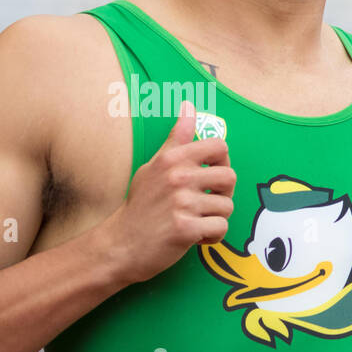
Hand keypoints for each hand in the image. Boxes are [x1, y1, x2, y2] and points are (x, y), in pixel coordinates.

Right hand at [98, 100, 235, 285]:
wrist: (121, 245)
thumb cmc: (141, 206)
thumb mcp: (154, 167)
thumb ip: (176, 139)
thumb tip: (189, 106)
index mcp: (172, 159)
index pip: (219, 146)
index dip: (222, 161)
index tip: (210, 176)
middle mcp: (178, 177)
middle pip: (229, 177)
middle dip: (224, 193)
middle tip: (206, 203)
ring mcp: (182, 203)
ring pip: (227, 206)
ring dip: (216, 218)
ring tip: (197, 222)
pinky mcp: (186, 229)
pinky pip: (220, 228)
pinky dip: (212, 236)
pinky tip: (196, 237)